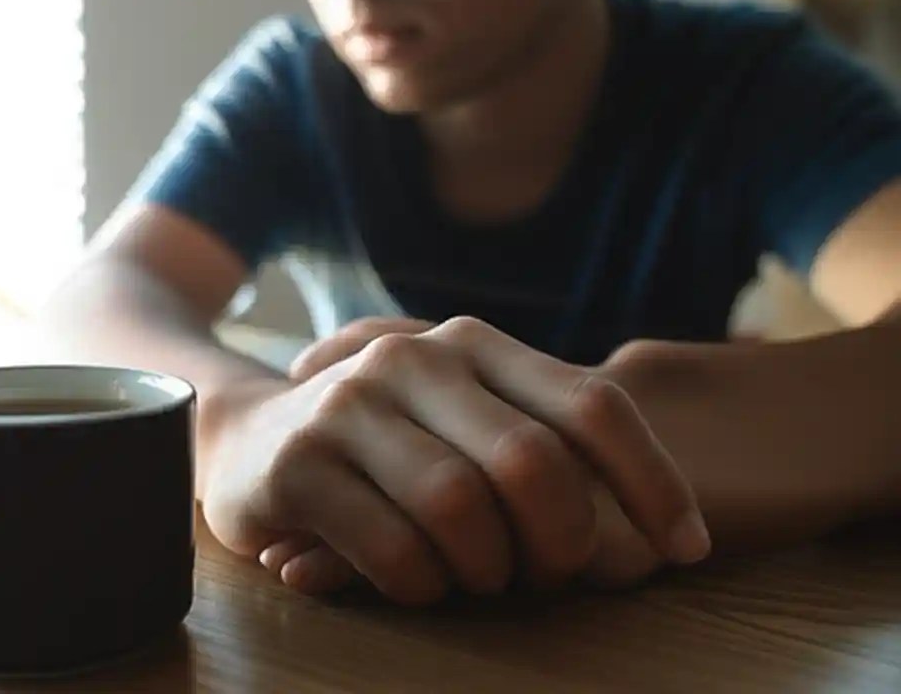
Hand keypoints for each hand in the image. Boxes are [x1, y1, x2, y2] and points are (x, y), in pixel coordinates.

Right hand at [201, 316, 708, 603]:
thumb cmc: (386, 446)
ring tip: (471, 577)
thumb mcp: (465, 422)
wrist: (246, 438)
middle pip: (533, 464)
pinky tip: (413, 581)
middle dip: (562, 543)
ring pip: (461, 512)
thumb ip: (547, 449)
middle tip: (548, 576)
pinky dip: (423, 588)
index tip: (686, 550)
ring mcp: (349, 407)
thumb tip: (665, 536)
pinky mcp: (299, 465)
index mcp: (473, 345)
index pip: (591, 405)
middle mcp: (413, 361)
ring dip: (485, 571)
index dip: (653, 482)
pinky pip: (396, 552)